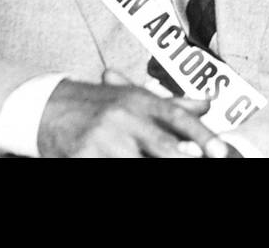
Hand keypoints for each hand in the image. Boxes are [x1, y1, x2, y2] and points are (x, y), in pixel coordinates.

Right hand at [36, 70, 226, 157]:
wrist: (48, 106)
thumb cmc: (99, 103)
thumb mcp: (136, 97)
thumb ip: (174, 104)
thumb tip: (210, 103)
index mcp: (140, 100)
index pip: (177, 117)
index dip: (201, 134)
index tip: (220, 150)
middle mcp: (123, 116)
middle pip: (161, 144)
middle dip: (181, 157)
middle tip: (199, 163)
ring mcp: (101, 138)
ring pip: (134, 162)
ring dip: (147, 166)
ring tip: (164, 169)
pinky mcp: (81, 155)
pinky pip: (107, 167)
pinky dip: (119, 171)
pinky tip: (126, 168)